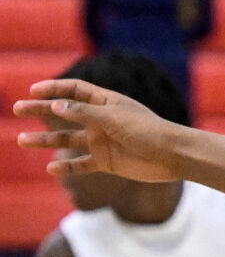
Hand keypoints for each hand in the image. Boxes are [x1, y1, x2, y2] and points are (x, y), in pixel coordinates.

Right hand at [14, 80, 183, 181]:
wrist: (173, 157)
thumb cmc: (148, 131)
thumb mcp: (114, 118)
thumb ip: (85, 113)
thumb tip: (56, 105)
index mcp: (107, 103)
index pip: (75, 90)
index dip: (55, 88)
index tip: (33, 90)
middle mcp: (102, 121)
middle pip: (65, 113)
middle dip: (41, 111)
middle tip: (17, 109)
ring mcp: (103, 141)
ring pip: (68, 139)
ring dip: (46, 140)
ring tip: (22, 140)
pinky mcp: (107, 162)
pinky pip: (82, 164)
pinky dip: (67, 166)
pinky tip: (51, 168)